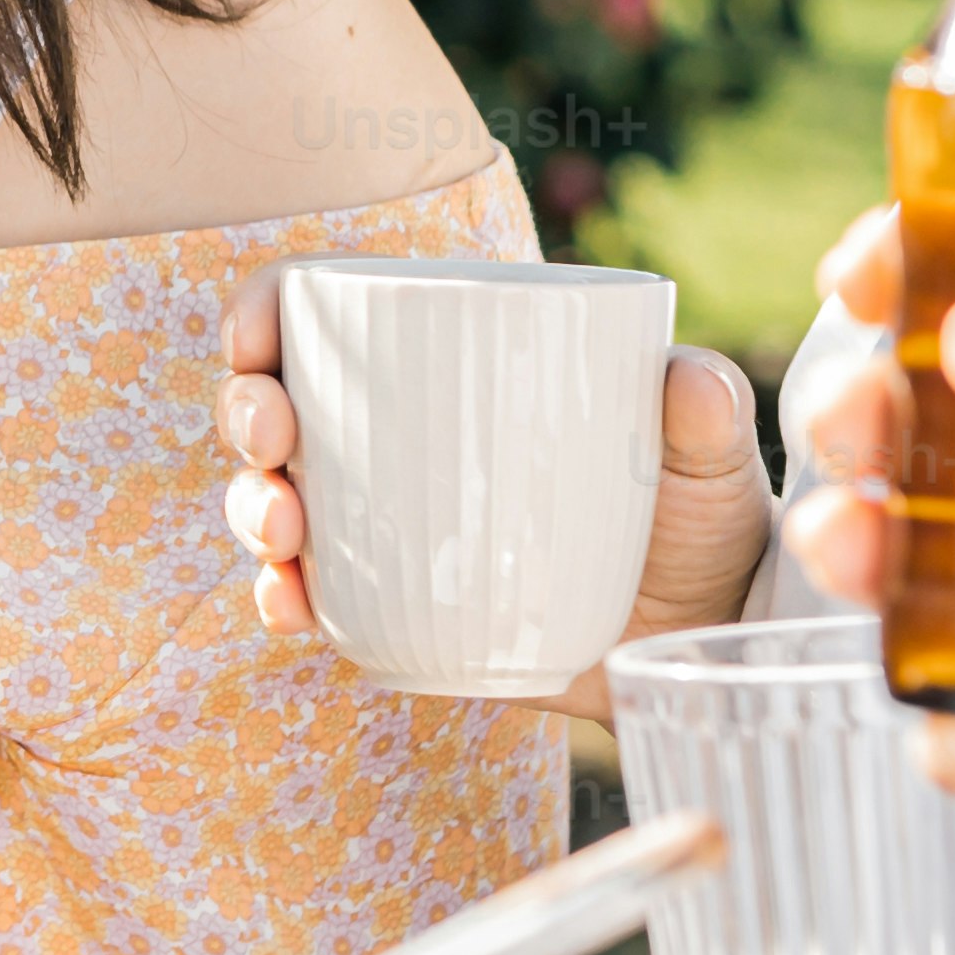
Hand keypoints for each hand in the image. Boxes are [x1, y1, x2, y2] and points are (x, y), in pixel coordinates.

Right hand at [215, 274, 769, 725]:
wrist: (702, 638)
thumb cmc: (701, 520)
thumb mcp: (710, 460)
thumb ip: (706, 412)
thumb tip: (686, 380)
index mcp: (453, 366)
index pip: (329, 316)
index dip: (264, 316)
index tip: (254, 344)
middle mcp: (398, 438)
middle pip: (278, 402)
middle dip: (245, 413)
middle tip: (272, 444)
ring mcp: (385, 523)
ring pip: (275, 495)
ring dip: (251, 505)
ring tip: (284, 533)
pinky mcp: (388, 603)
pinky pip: (310, 594)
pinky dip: (283, 596)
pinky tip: (290, 605)